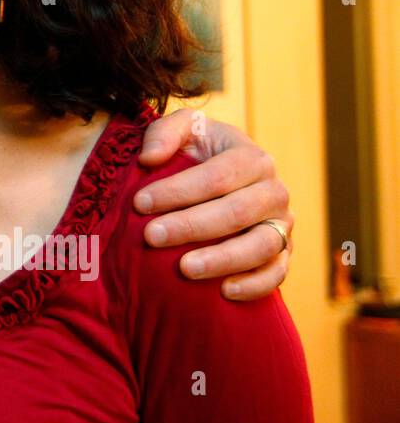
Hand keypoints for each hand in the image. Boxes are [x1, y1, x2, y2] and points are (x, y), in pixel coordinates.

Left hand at [135, 109, 291, 300]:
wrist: (224, 180)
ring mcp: (281, 224)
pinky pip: (276, 273)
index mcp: (252, 158)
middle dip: (191, 225)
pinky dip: (255, 285)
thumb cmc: (198, 153)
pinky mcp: (282, 253)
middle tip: (151, 236)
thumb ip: (164, 133)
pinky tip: (224, 291)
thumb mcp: (182, 131)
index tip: (140, 203)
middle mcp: (274, 191)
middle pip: (237, 212)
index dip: (178, 190)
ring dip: (222, 259)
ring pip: (261, 246)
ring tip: (185, 268)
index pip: (217, 176)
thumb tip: (149, 158)